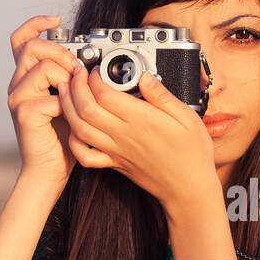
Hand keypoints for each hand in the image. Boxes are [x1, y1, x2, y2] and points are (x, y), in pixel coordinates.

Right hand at [6, 15, 85, 187]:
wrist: (51, 168)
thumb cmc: (62, 135)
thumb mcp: (68, 99)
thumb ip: (69, 77)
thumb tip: (84, 57)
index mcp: (26, 76)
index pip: (22, 38)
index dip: (37, 23)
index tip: (57, 19)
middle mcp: (17, 83)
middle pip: (32, 46)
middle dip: (61, 52)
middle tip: (75, 70)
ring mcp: (18, 98)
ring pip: (43, 67)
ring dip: (66, 79)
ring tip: (73, 97)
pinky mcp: (25, 114)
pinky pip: (52, 97)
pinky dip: (67, 105)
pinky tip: (69, 117)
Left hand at [58, 63, 217, 208]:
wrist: (189, 190)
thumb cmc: (192, 155)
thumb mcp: (188, 118)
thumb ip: (163, 96)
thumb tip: (146, 76)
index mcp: (141, 120)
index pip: (105, 95)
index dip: (95, 78)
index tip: (97, 69)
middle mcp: (124, 135)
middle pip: (86, 108)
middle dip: (75, 86)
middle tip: (77, 73)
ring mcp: (116, 151)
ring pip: (80, 128)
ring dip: (68, 107)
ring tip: (67, 91)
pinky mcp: (114, 163)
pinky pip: (85, 155)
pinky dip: (74, 141)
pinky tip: (74, 127)